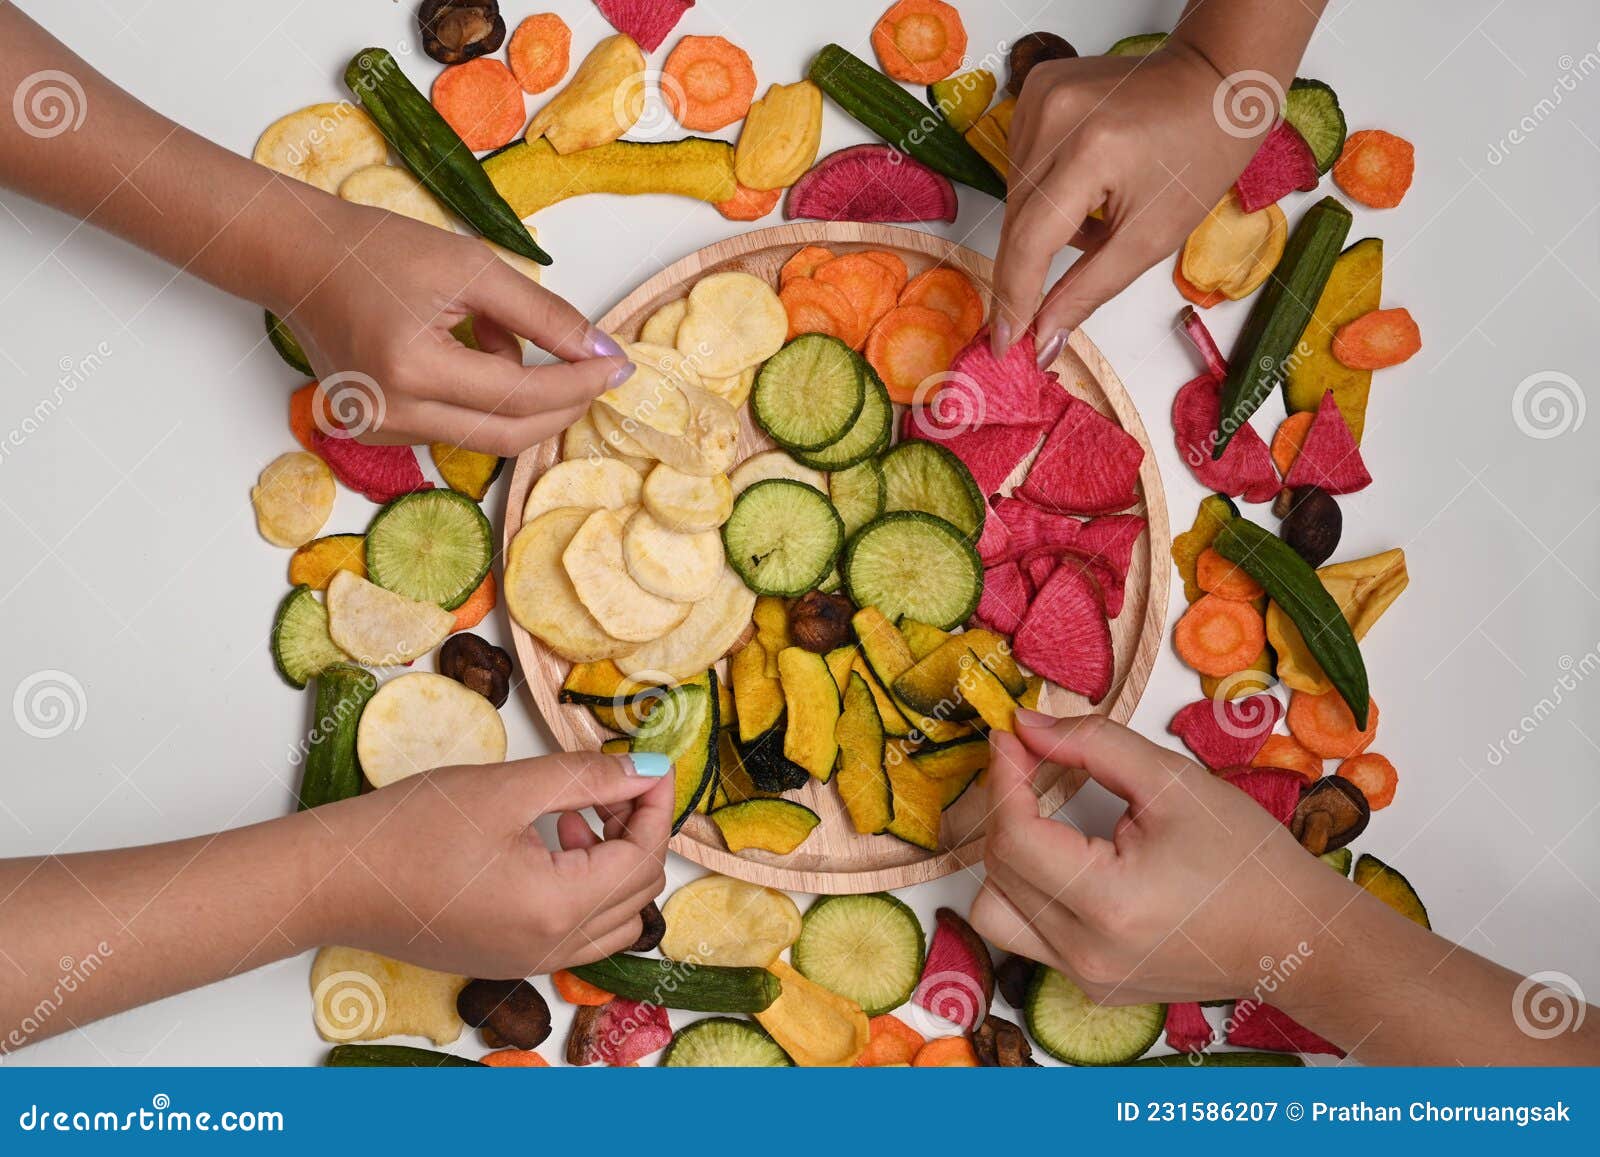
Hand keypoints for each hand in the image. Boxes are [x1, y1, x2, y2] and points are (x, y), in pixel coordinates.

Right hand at [274, 202, 632, 455]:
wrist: (299, 258)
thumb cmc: (376, 250)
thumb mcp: (471, 267)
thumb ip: (542, 314)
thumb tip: (600, 352)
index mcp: (411, 370)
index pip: (521, 396)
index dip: (579, 384)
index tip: (617, 366)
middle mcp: (391, 415)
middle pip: (510, 434)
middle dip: (562, 403)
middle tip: (594, 369)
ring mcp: (381, 431)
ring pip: (487, 432)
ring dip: (514, 389)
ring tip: (491, 327)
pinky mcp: (380, 433)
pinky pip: (457, 426)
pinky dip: (483, 395)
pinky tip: (464, 349)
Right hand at [313, 751, 671, 978]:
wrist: (334, 879)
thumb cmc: (409, 829)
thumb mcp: (507, 788)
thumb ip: (585, 779)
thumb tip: (646, 771)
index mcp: (559, 907)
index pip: (643, 857)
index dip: (655, 806)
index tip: (649, 766)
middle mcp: (552, 948)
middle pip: (638, 892)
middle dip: (637, 832)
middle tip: (610, 784)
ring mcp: (530, 962)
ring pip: (614, 920)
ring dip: (613, 865)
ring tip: (574, 816)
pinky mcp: (507, 960)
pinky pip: (576, 933)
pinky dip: (584, 891)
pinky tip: (548, 845)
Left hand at [972, 712, 1344, 1003]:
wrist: (1296, 938)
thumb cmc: (1247, 860)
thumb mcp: (1173, 781)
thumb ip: (1091, 744)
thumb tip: (1027, 727)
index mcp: (1108, 903)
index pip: (1013, 837)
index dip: (1004, 778)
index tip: (1011, 738)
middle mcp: (1086, 953)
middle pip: (999, 871)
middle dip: (1005, 807)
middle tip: (1030, 763)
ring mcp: (1086, 978)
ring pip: (997, 912)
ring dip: (1008, 858)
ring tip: (1044, 818)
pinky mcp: (1092, 986)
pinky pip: (1030, 936)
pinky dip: (1033, 892)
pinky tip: (1070, 859)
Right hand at [990, 45, 1266, 363]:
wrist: (1216, 79)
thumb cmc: (1199, 155)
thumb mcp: (1153, 236)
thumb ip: (1089, 289)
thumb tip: (1042, 338)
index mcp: (1091, 152)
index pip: (1030, 240)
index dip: (1014, 298)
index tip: (1004, 345)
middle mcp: (1054, 115)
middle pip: (1015, 219)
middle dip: (1030, 265)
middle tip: (1048, 302)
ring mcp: (1040, 95)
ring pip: (1015, 195)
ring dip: (1043, 224)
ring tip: (1097, 215)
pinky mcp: (1036, 87)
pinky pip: (1022, 164)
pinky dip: (1045, 190)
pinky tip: (1084, 184)